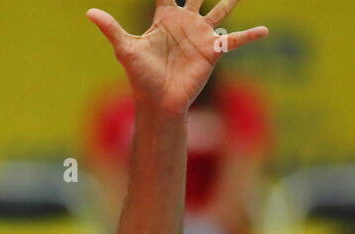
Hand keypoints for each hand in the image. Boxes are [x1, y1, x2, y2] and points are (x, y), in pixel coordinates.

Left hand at [88, 0, 267, 116]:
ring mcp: (201, 35)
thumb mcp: (126, 49)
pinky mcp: (212, 51)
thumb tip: (89, 13)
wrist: (159, 103)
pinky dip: (250, 35)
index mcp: (165, 18)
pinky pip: (234, 40)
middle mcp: (186, 23)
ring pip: (220, 10)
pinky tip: (264, 30)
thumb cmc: (141, 77)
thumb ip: (111, 28)